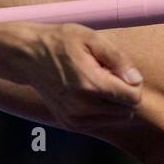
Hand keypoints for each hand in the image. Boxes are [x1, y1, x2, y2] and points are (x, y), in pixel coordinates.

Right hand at [12, 22, 143, 130]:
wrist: (27, 57)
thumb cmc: (60, 42)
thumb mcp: (91, 39)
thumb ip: (118, 59)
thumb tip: (136, 80)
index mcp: (91, 86)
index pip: (134, 97)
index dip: (132, 82)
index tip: (117, 70)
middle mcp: (82, 107)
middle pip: (127, 110)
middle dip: (123, 93)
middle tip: (104, 75)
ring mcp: (74, 118)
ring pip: (116, 118)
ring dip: (113, 103)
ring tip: (94, 84)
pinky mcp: (69, 124)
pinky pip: (101, 122)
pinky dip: (100, 110)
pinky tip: (86, 94)